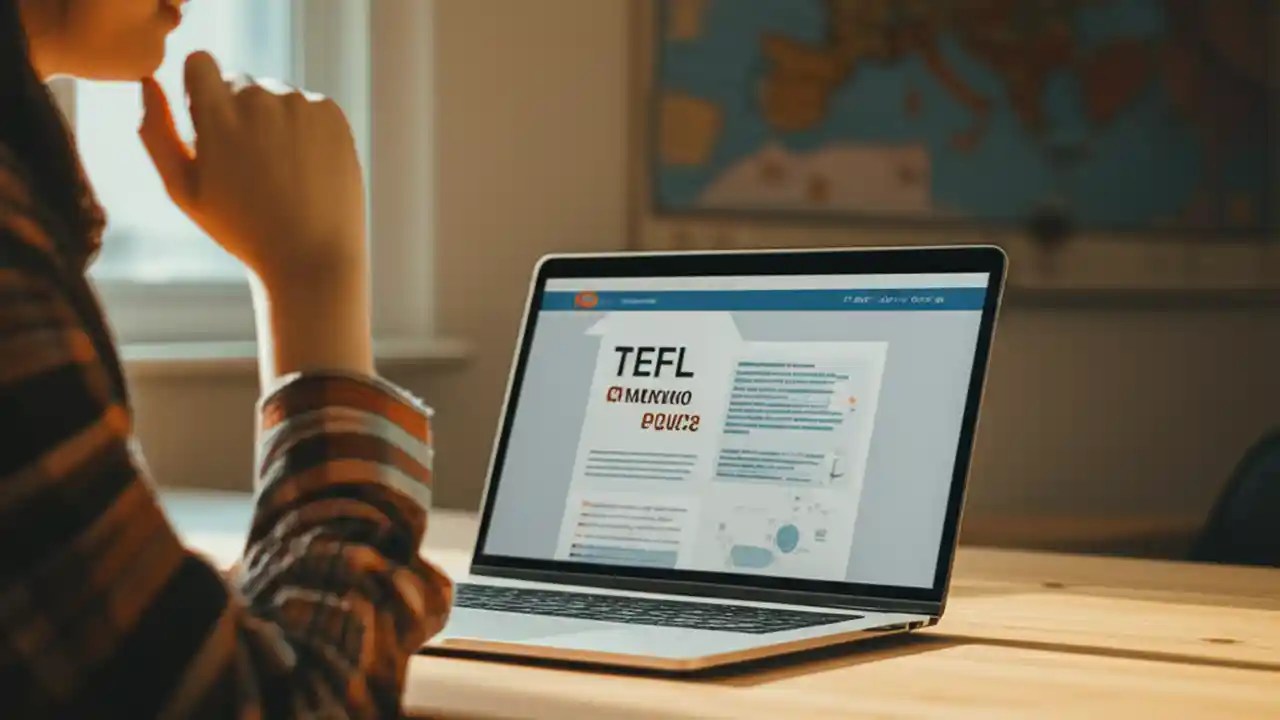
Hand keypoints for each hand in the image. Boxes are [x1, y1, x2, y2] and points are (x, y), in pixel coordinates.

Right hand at [138, 51, 366, 289]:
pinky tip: (305, 168)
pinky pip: (308, 106)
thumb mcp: (183, 189)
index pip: (200, 62)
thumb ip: (156, 131)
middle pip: (239, 81)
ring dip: (272, 119)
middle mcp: (261, 99)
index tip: (208, 122)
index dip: (200, 90)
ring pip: (275, 94)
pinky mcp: (332, 114)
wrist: (312, 256)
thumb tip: (148, 81)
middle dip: (236, 110)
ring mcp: (301, 105)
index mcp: (218, 114)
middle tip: (247, 165)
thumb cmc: (241, 229)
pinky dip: (304, 128)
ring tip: (278, 171)